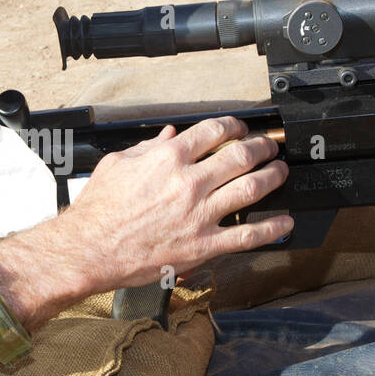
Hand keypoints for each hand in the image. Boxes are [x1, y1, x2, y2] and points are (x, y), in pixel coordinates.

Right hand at [0, 117, 292, 329]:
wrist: (89, 249)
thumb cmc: (98, 209)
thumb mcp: (117, 164)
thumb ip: (147, 147)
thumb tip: (169, 134)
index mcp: (168, 158)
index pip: (214, 131)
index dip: (235, 126)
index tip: (241, 128)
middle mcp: (189, 183)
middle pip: (241, 156)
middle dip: (263, 146)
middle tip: (270, 146)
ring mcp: (199, 215)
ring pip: (251, 189)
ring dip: (274, 177)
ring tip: (282, 171)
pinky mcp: (203, 245)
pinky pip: (247, 235)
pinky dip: (272, 227)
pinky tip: (285, 221)